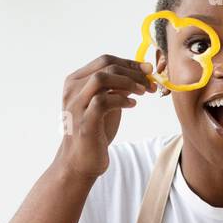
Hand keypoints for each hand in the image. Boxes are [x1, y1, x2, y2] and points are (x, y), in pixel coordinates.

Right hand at [57, 55, 154, 176]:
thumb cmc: (95, 131)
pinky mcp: (84, 122)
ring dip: (128, 82)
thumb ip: (116, 88)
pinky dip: (121, 100)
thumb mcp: (106, 104)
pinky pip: (103, 101)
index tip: (148, 70)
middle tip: (150, 83)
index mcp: (76, 82)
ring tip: (142, 92)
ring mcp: (77, 106)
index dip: (130, 63)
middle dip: (133, 71)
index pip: (105, 61)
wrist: (80, 161)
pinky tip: (132, 105)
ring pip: (102, 78)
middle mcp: (73, 91)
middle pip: (106, 66)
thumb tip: (140, 73)